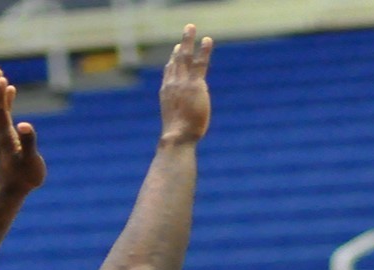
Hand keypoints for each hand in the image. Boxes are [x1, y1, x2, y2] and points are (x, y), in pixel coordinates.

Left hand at [0, 67, 44, 195]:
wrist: (9, 193)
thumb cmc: (23, 178)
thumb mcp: (30, 161)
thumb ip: (29, 142)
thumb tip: (25, 124)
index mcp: (5, 137)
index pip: (0, 111)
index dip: (0, 95)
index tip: (1, 78)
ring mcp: (0, 136)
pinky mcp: (3, 138)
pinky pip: (2, 115)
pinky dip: (4, 101)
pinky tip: (10, 93)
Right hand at [159, 25, 213, 144]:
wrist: (177, 137)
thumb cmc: (176, 137)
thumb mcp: (174, 124)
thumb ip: (177, 116)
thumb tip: (177, 126)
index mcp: (166, 94)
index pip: (168, 73)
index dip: (172, 61)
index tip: (175, 51)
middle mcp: (172, 84)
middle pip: (176, 60)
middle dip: (181, 44)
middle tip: (185, 32)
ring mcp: (182, 83)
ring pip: (185, 56)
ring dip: (188, 40)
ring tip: (191, 27)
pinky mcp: (195, 85)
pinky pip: (200, 63)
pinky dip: (203, 51)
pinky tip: (207, 40)